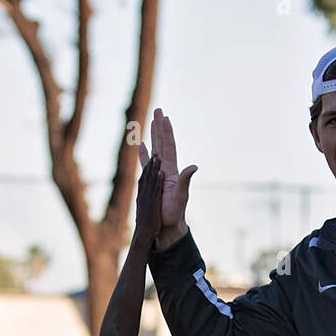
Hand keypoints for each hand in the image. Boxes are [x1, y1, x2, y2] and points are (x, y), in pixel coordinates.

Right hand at [139, 108, 196, 245]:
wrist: (168, 225)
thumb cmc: (175, 212)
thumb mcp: (181, 196)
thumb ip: (185, 180)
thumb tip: (194, 166)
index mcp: (172, 170)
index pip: (169, 147)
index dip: (167, 132)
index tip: (165, 117)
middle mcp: (166, 169)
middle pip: (162, 143)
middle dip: (159, 127)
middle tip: (158, 110)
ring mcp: (158, 174)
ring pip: (154, 150)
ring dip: (153, 136)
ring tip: (150, 122)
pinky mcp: (151, 181)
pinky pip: (146, 164)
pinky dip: (143, 154)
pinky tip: (141, 145)